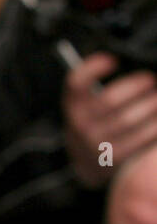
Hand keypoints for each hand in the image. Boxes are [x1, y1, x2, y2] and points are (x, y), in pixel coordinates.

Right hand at [63, 53, 156, 188]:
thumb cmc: (97, 121)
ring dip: (150, 105)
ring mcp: (95, 143)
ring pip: (127, 120)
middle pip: (108, 100)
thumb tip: (136, 64)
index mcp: (74, 104)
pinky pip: (140, 139)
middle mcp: (80, 124)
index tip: (112, 60)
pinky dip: (155, 127)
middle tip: (150, 80)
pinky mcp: (114, 158)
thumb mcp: (88, 103)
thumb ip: (102, 86)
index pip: (75, 83)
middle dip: (134, 86)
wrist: (89, 163)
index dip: (92, 69)